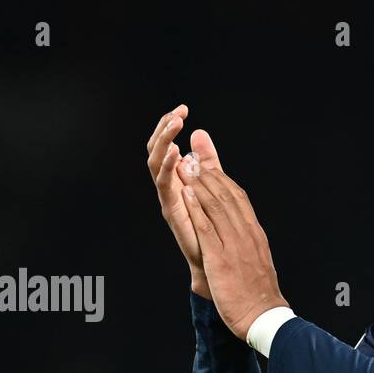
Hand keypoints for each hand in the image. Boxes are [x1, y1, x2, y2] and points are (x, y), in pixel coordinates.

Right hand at [145, 104, 222, 298]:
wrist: (217, 263)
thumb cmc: (215, 227)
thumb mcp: (214, 184)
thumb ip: (208, 160)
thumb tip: (200, 131)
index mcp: (178, 176)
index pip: (167, 144)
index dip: (170, 125)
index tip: (183, 108)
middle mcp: (169, 185)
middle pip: (156, 149)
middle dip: (164, 129)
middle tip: (177, 114)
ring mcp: (169, 197)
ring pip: (156, 163)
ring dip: (165, 142)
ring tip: (174, 126)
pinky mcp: (172, 210)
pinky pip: (164, 184)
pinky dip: (168, 167)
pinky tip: (175, 153)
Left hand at [176, 144, 287, 339]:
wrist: (263, 316)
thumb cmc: (259, 294)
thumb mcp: (256, 261)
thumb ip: (246, 243)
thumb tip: (242, 231)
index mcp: (255, 234)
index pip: (238, 198)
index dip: (221, 178)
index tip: (208, 164)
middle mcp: (247, 233)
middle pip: (227, 195)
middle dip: (208, 173)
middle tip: (193, 155)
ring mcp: (235, 245)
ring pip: (216, 206)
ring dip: (199, 183)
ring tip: (185, 167)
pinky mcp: (221, 258)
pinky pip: (207, 227)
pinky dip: (196, 207)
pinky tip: (186, 193)